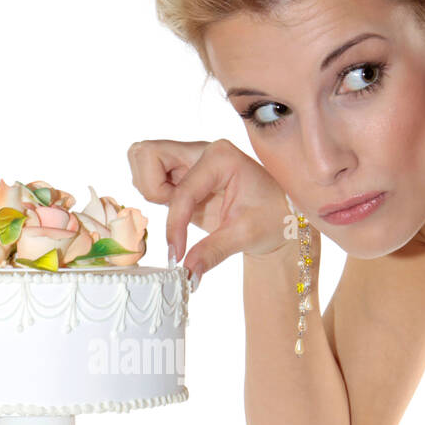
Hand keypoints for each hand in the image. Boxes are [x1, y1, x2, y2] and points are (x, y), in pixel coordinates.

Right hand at [126, 138, 288, 278]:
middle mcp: (201, 150)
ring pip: (144, 159)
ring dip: (150, 187)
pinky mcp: (182, 172)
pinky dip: (153, 191)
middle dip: (151, 187)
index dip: (174, 225)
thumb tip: (187, 274)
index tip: (177, 253)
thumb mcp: (245, 235)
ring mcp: (189, 158)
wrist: (280, 215)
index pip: (181, 191)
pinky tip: (177, 209)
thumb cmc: (272, 216)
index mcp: (221, 157)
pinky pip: (151, 174)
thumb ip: (212, 252)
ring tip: (176, 210)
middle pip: (148, 154)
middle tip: (170, 210)